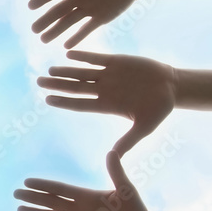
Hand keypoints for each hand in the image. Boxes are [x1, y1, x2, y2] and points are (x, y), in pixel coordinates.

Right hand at [14, 151, 149, 210]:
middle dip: (33, 198)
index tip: (26, 182)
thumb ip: (117, 173)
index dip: (43, 186)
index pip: (60, 189)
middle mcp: (78, 209)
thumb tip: (111, 152)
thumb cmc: (136, 209)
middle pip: (51, 202)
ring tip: (19, 210)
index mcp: (86, 196)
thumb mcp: (127, 190)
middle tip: (15, 194)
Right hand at [28, 0, 139, 46]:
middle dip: (46, 20)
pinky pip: (86, 29)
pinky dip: (77, 37)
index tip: (31, 6)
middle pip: (59, 10)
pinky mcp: (101, 18)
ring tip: (43, 40)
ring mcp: (88, 8)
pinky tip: (66, 46)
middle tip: (34, 30)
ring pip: (69, 22)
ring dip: (56, 31)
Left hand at [39, 51, 176, 153]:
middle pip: (76, 87)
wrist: (172, 87)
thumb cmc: (159, 109)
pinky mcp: (117, 62)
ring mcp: (109, 75)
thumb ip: (129, 140)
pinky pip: (96, 58)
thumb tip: (114, 156)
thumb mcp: (144, 127)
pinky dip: (84, 56)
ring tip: (50, 69)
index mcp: (107, 105)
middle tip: (39, 81)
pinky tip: (69, 54)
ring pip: (82, 72)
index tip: (48, 99)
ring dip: (66, 70)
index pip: (80, 104)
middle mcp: (104, 90)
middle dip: (57, 84)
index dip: (64, 101)